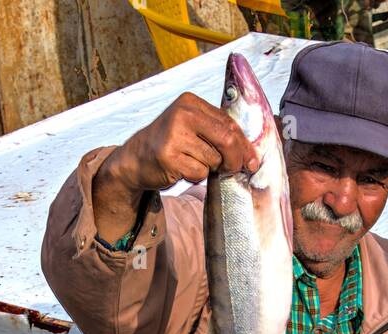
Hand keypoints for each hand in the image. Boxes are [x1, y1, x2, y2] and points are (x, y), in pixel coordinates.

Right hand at [109, 92, 259, 192]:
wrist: (135, 158)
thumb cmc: (169, 144)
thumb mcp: (191, 128)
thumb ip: (217, 132)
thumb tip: (249, 153)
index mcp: (190, 103)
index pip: (229, 123)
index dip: (244, 145)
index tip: (252, 160)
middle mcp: (183, 114)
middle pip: (227, 140)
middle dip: (235, 159)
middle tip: (234, 169)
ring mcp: (174, 135)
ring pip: (213, 160)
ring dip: (209, 169)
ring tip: (191, 162)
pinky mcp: (169, 157)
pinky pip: (199, 173)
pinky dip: (195, 176)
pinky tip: (182, 169)